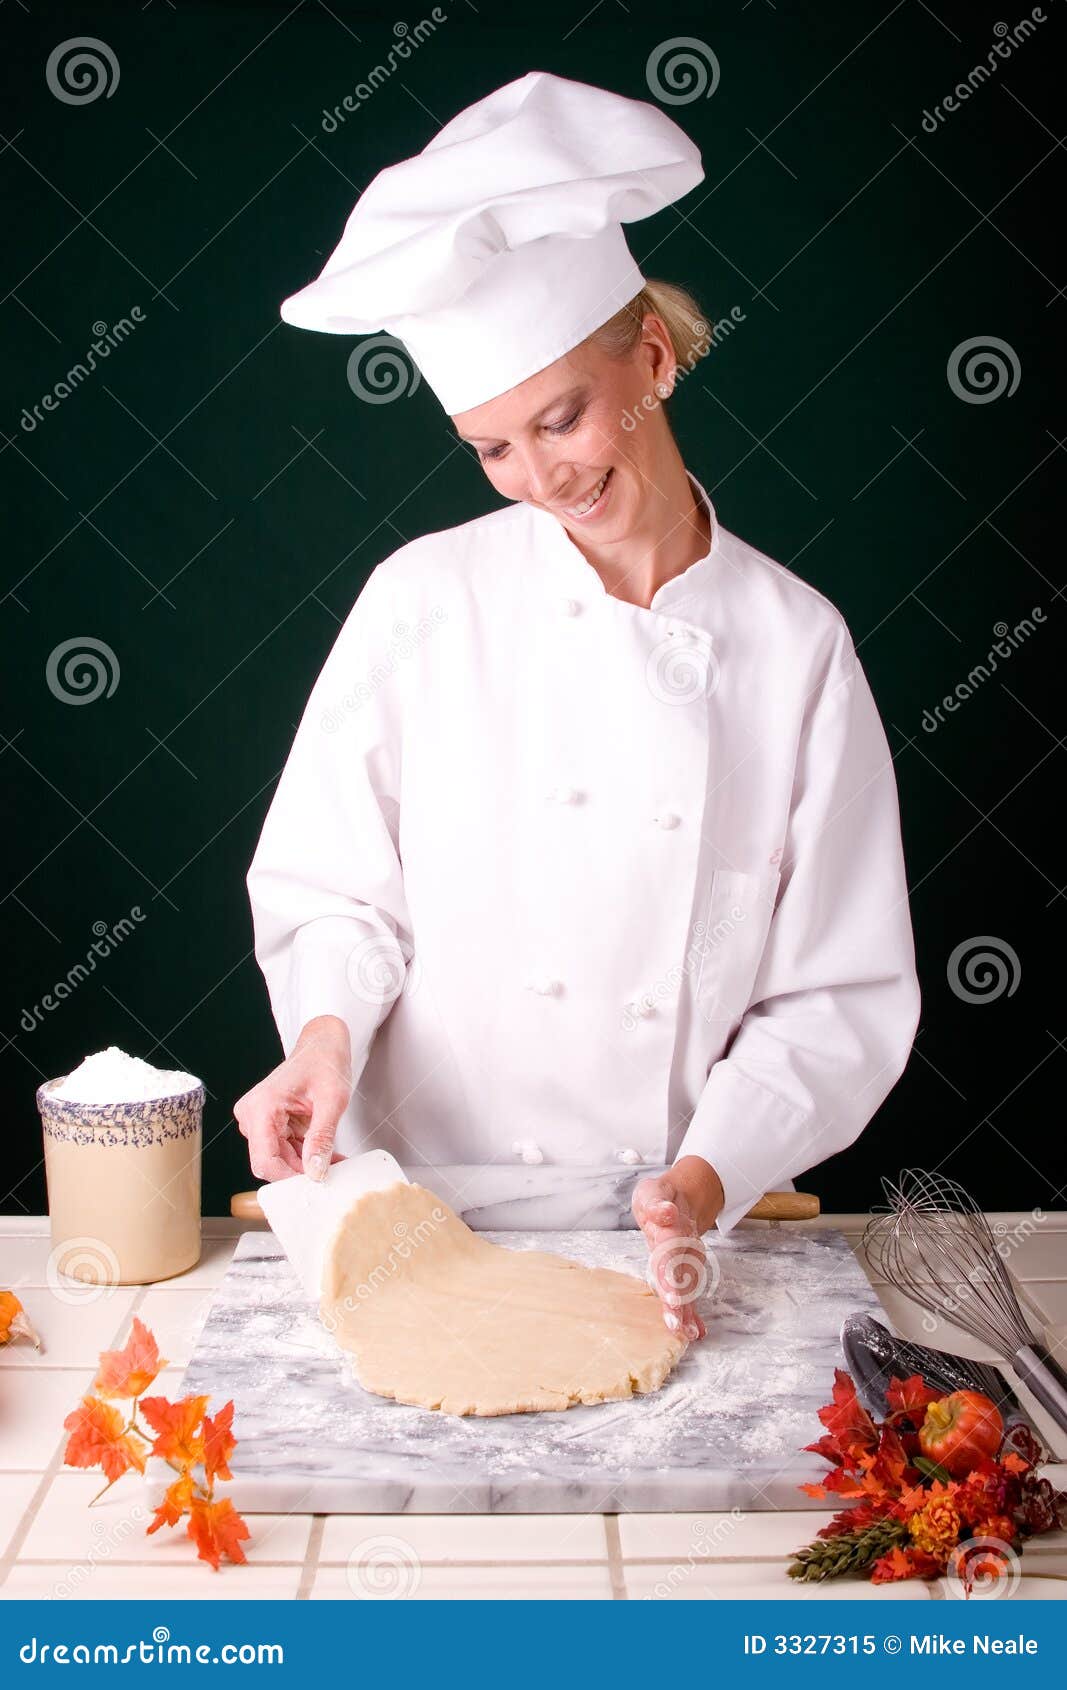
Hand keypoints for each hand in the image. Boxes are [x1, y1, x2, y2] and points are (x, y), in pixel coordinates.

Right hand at [233, 1015, 351, 1182]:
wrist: (323, 1044)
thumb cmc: (325, 1062)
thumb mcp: (331, 1101)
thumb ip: (321, 1138)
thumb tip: (315, 1171)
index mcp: (262, 1107)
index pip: (264, 1160)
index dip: (287, 1178)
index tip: (313, 1184)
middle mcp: (253, 1115)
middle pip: (271, 1162)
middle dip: (301, 1172)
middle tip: (330, 1175)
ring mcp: (259, 1119)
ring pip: (280, 1158)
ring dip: (306, 1164)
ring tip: (334, 1162)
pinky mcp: (268, 1123)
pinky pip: (285, 1149)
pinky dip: (306, 1154)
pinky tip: (327, 1155)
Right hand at [631, 1157, 723, 1341]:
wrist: (668, 1201)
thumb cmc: (657, 1198)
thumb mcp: (652, 1192)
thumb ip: (657, 1203)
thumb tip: (667, 1213)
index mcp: (659, 1237)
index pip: (663, 1259)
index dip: (667, 1279)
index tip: (672, 1298)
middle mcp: (665, 1257)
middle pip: (669, 1284)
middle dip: (672, 1305)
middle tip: (676, 1327)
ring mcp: (675, 1267)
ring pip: (678, 1293)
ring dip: (682, 1314)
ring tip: (688, 1335)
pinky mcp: (684, 1271)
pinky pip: (688, 1294)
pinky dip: (693, 1313)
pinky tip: (698, 1331)